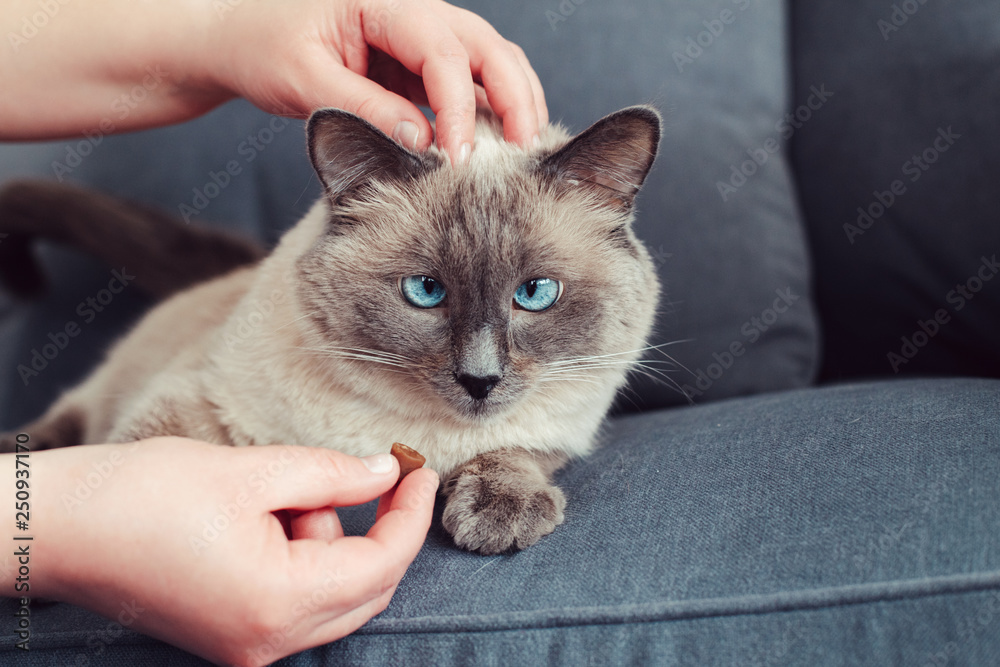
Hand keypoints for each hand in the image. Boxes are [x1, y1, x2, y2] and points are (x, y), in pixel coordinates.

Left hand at [1, 0, 547, 164]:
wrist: (240, 38)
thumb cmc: (262, 48)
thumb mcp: (305, 80)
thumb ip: (363, 109)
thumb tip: (420, 140)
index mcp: (382, 0)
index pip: (441, 52)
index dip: (458, 107)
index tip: (459, 160)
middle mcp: (412, 8)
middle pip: (486, 46)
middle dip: (514, 95)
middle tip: (527, 149)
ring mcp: (420, 31)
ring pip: (490, 57)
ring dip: (513, 98)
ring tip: (528, 146)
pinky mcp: (418, 58)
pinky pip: (470, 78)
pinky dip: (491, 106)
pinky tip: (500, 140)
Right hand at [6, 438, 437, 665]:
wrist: (60, 528)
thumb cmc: (145, 495)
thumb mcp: (253, 470)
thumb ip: (333, 475)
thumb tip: (387, 471)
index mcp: (277, 603)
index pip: (381, 565)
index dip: (411, 515)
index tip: (422, 470)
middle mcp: (267, 642)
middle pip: (366, 589)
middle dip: (377, 528)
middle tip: (375, 472)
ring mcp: (247, 647)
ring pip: (333, 592)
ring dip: (327, 537)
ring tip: (271, 494)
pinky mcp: (231, 636)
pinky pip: (298, 598)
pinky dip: (302, 555)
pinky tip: (262, 517)